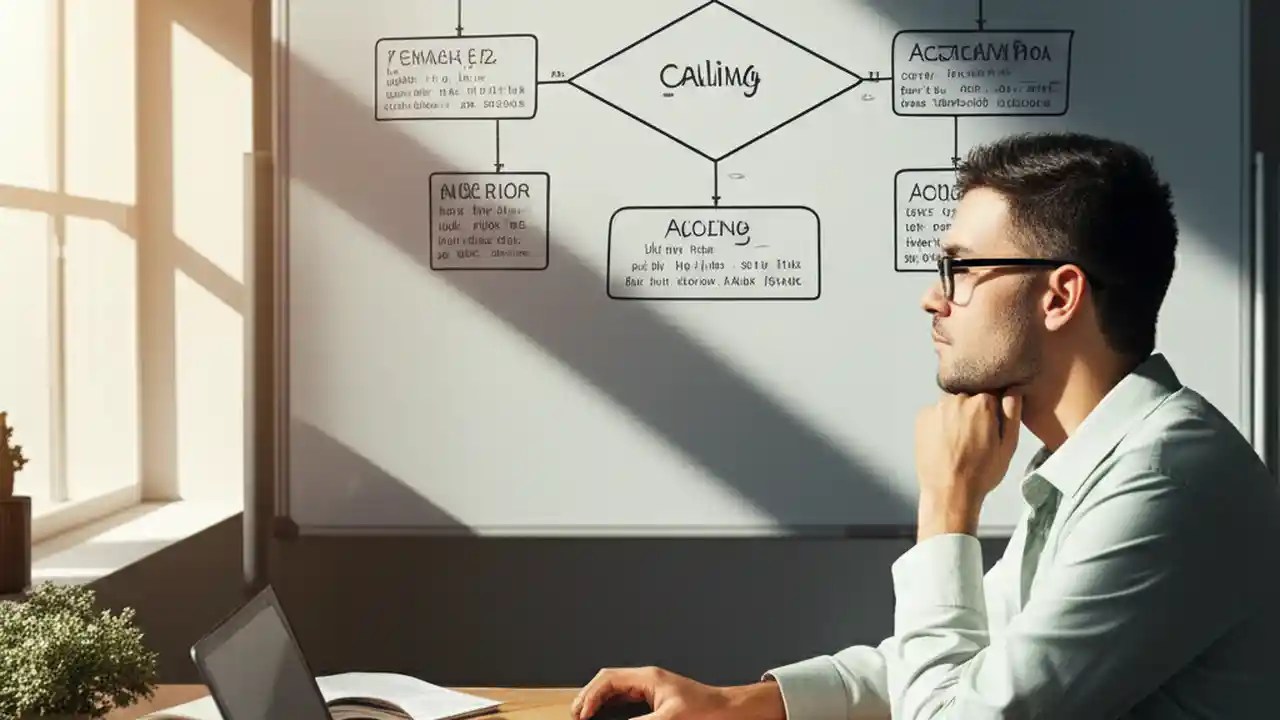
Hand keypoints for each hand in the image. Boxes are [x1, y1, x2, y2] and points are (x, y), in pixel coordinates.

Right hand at [570, 666, 782, 719]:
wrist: (730, 711)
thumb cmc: (708, 709)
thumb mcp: (671, 718)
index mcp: (648, 677)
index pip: (609, 679)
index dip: (590, 696)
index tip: (582, 714)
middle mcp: (647, 680)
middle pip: (607, 682)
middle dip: (588, 697)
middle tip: (577, 715)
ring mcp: (651, 689)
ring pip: (615, 690)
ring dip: (598, 702)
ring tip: (585, 716)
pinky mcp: (656, 700)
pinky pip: (625, 700)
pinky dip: (611, 707)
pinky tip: (606, 717)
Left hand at [914, 391, 1021, 536]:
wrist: (949, 492)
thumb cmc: (982, 473)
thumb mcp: (1008, 446)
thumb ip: (1012, 414)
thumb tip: (1012, 390)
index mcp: (982, 403)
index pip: (991, 394)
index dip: (993, 411)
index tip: (990, 427)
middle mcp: (957, 399)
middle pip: (970, 397)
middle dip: (973, 412)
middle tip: (974, 438)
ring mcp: (937, 408)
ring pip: (951, 405)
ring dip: (955, 417)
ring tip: (958, 443)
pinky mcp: (922, 417)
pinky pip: (935, 413)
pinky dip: (940, 423)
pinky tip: (944, 443)